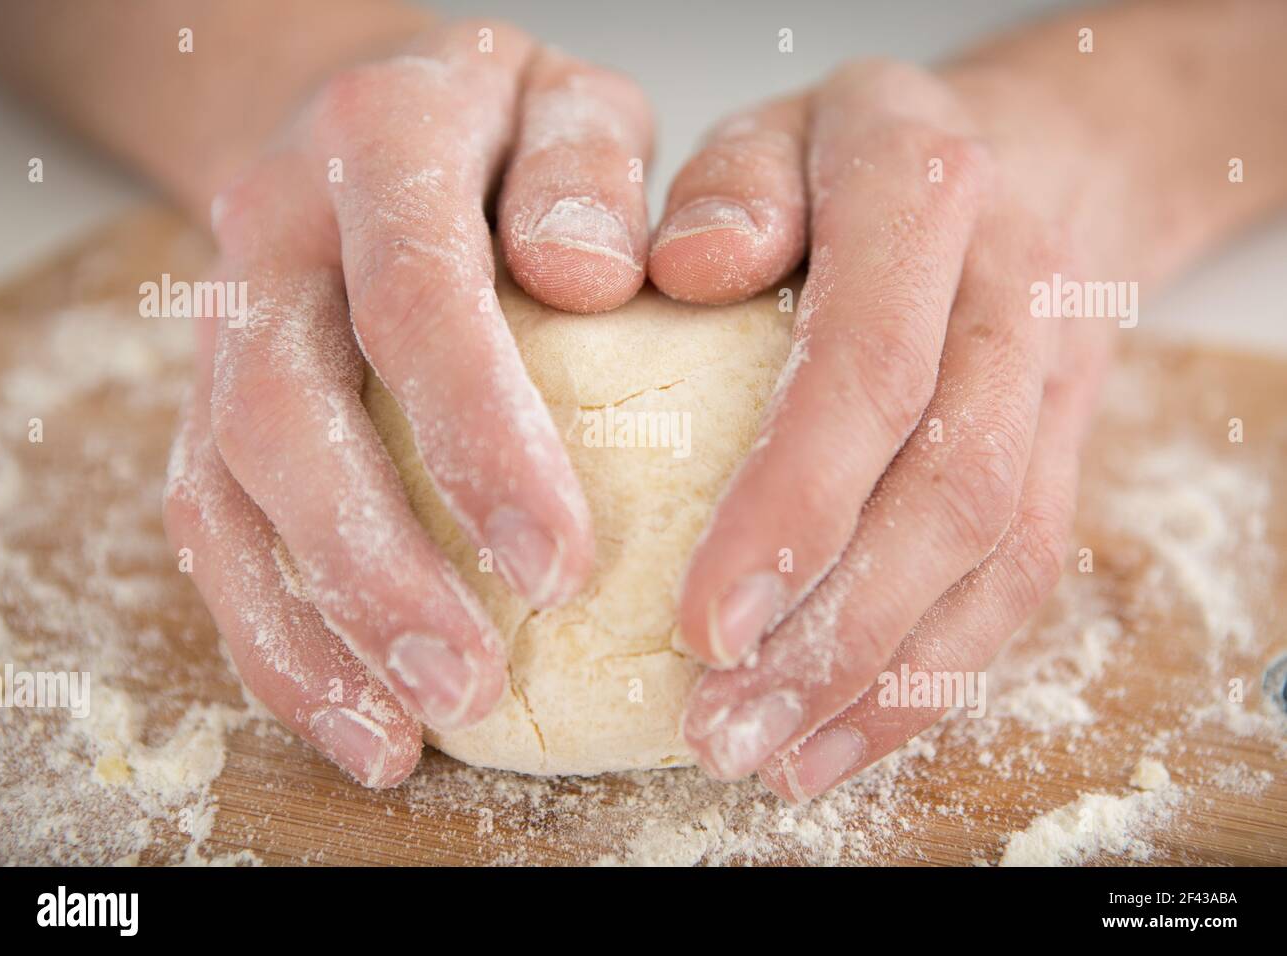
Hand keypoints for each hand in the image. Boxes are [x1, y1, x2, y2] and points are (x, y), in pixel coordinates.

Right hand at [163, 19, 652, 786]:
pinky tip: (353, 714)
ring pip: (224, 491)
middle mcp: (273, 232)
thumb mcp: (573, 105)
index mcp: (378, 139)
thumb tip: (587, 276)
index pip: (413, 295)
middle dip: (377, 566)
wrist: (363, 107)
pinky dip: (276, 635)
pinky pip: (210, 528)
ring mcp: (224, 324)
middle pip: (288, 413)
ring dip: (311, 629)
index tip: (560, 566)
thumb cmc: (503, 130)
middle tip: (472, 684)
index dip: (476, 438)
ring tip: (400, 736)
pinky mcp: (208, 402)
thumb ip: (589, 171)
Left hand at [651, 59, 1114, 799]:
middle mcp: (1014, 291)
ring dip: (881, 679)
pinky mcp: (1062, 460)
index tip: (703, 624)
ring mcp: (1054, 385)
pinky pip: (1017, 589)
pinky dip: (929, 678)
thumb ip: (727, 188)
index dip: (793, 506)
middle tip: (718, 726)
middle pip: (951, 490)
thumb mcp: (768, 133)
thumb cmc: (842, 162)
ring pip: (997, 561)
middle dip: (836, 630)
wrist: (1013, 167)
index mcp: (926, 188)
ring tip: (766, 757)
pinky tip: (838, 739)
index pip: (871, 368)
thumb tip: (684, 270)